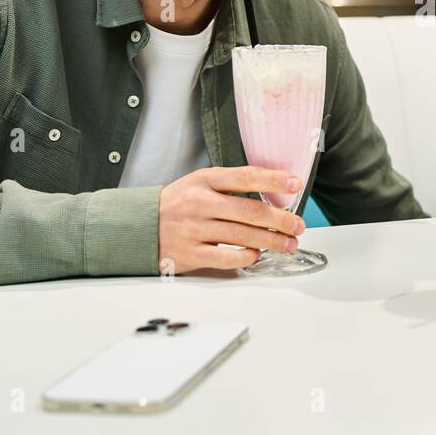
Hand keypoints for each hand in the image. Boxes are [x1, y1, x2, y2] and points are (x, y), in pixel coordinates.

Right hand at [158, 166, 304, 273]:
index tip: (295, 184)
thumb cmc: (177, 204)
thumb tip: (273, 194)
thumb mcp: (199, 183)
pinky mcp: (190, 254)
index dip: (273, 180)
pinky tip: (257, 254)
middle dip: (281, 219)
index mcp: (204, 180)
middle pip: (250, 211)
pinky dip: (247, 257)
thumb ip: (231, 186)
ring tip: (288, 243)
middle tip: (298, 225)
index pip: (245, 177)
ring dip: (272, 241)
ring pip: (243, 236)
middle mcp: (200, 203)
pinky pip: (227, 257)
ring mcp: (194, 229)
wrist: (137, 226)